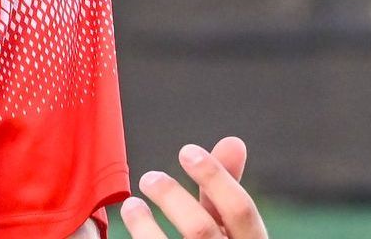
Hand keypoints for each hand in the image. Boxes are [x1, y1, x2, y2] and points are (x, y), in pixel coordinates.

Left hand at [117, 136, 265, 238]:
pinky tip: (128, 224)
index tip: (186, 150)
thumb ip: (224, 194)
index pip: (242, 211)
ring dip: (144, 224)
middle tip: (149, 177)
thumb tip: (233, 141)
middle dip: (172, 198)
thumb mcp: (229, 232)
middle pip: (201, 230)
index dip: (215, 176)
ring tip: (131, 204)